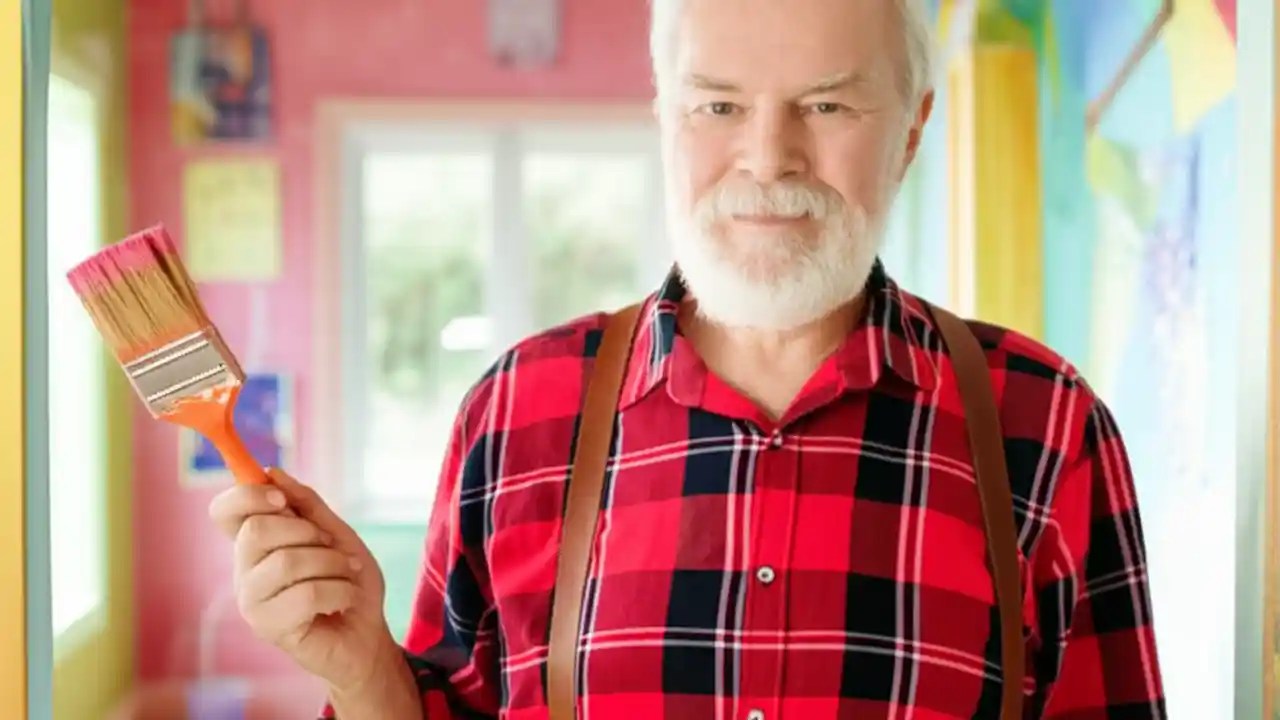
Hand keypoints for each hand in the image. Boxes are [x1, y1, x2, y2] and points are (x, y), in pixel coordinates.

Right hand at [209, 468, 398, 692]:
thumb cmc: (348, 582)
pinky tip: (343, 601)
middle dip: (306, 532)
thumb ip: (306, 505)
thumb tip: (272, 472)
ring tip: (345, 576)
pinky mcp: (268, 628)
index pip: (224, 511)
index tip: (282, 500)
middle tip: (330, 548)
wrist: (368, 633)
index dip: (247, 496)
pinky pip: (306, 594)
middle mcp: (245, 571)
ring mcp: (252, 601)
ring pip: (287, 562)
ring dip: (332, 564)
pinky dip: (339, 591)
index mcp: (256, 544)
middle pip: (256, 531)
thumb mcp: (336, 533)